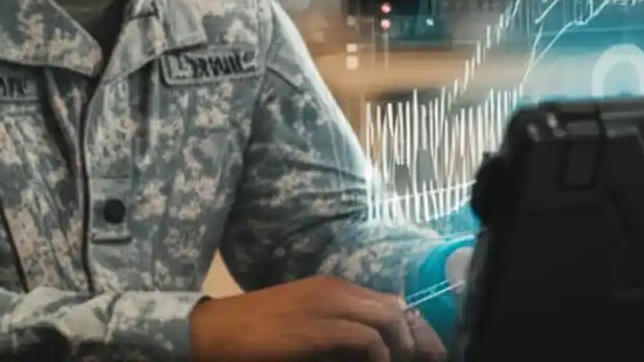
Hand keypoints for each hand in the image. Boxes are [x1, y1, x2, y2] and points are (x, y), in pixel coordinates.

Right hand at [189, 276, 446, 360]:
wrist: (214, 331)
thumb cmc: (255, 332)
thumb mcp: (302, 325)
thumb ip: (335, 329)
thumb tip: (371, 347)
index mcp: (332, 288)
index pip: (391, 302)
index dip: (416, 329)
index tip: (429, 353)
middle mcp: (334, 290)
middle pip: (397, 308)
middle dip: (420, 339)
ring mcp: (326, 306)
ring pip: (388, 318)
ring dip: (403, 347)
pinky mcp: (317, 328)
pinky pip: (366, 338)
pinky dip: (381, 356)